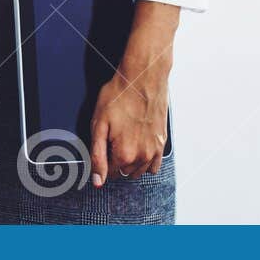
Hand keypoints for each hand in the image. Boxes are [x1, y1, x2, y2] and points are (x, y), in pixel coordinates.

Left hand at [88, 1, 178, 186]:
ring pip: (139, 170)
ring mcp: (154, 151)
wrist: (142, 78)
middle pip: (123, 172)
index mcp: (124, 154)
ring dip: (130, 162)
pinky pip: (154, 165)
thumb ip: (97, 156)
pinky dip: (146, 161)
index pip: (108, 174)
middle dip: (116, 161)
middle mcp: (142, 157)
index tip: (103, 146)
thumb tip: (98, 181)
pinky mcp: (162, 143)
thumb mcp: (98, 124)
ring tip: (125, 140)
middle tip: (112, 139)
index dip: (102, 161)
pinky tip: (139, 147)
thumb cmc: (119, 95)